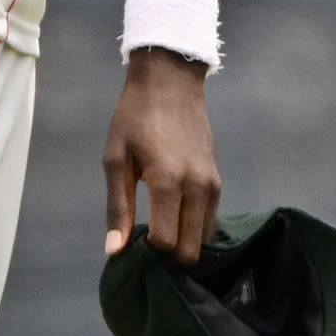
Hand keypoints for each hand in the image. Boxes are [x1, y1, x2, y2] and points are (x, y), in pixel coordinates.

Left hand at [103, 49, 220, 266]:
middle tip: (148, 237)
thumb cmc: (135, 117)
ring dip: (183, 242)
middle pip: (190, 251)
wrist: (170, 81)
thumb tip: (116, 251)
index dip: (148, 250)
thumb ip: (117, 206)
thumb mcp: (116, 157)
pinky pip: (210, 221)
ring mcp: (213, 186)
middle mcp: (197, 189)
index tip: (134, 239)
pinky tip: (175, 214)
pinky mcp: (219, 181)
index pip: (166, 243)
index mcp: (168, 182)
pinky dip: (194, 227)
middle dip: (169, 254)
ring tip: (161, 224)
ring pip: (203, 240)